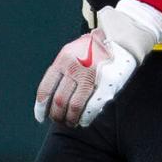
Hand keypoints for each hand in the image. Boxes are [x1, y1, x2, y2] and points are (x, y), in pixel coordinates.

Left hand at [34, 5, 159, 126]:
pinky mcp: (106, 84)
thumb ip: (62, 72)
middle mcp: (75, 67)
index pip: (46, 89)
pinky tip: (83, 121)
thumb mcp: (72, 53)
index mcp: (63, 59)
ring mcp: (91, 76)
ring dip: (70, 119)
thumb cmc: (94, 49)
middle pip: (59, 101)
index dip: (41, 107)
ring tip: (71, 122)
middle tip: (59, 120)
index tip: (41, 117)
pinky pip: (92, 107)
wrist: (120, 39)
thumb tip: (50, 98)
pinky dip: (85, 118)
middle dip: (57, 115)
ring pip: (74, 107)